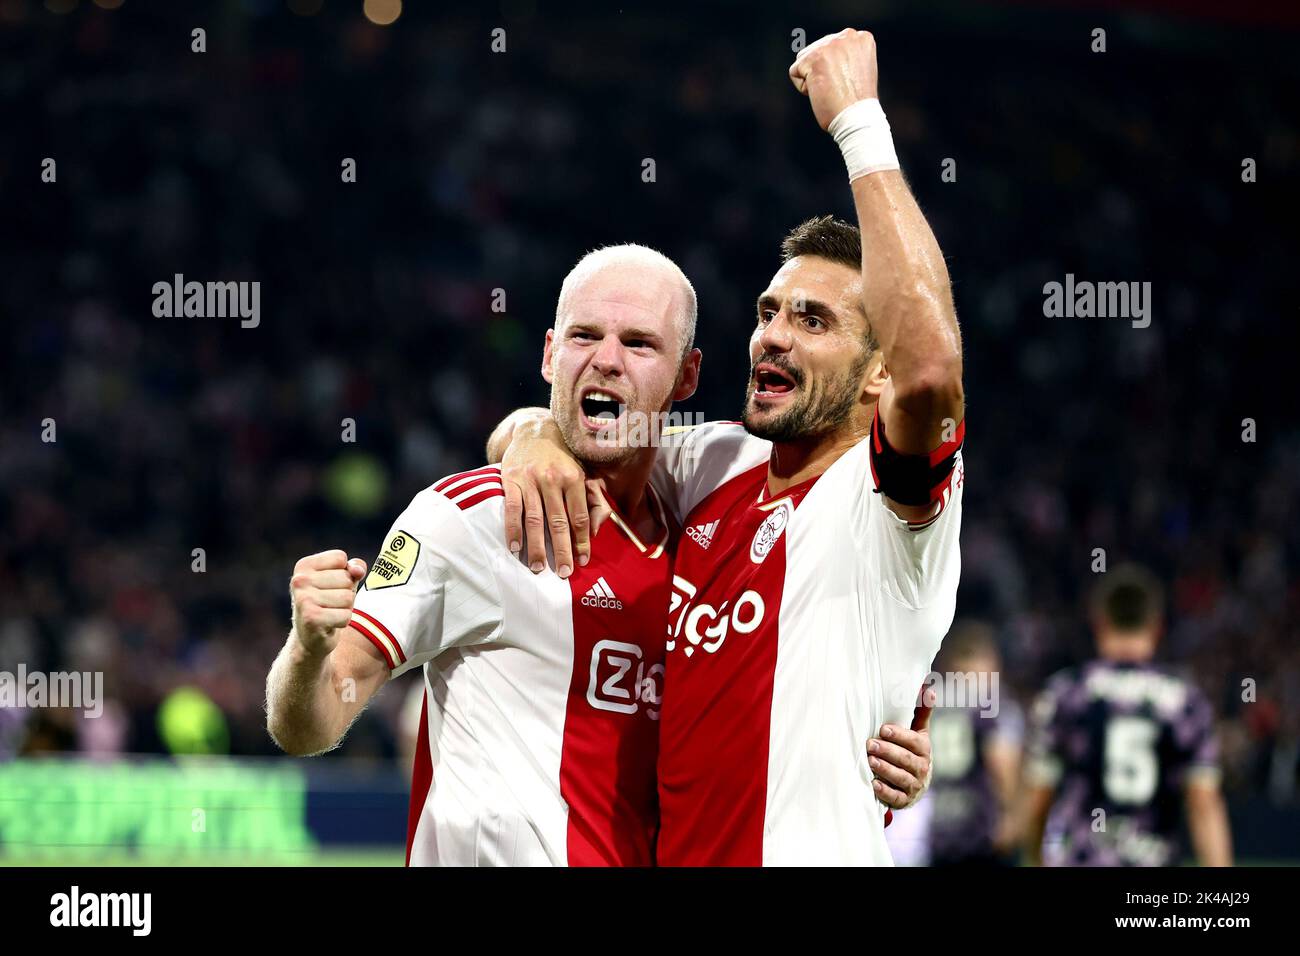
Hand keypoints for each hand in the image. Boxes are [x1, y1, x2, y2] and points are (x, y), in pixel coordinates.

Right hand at [290, 550, 366, 655]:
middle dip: (346, 593)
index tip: (331, 586)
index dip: (344, 572)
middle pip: (346, 578)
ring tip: (330, 613)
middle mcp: (299, 580)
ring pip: (348, 597)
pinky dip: (343, 621)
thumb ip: (354, 567)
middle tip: (330, 603)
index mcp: (304, 565)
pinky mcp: (311, 618)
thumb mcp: (343, 580)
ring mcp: (303, 599)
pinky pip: (346, 615)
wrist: (310, 638)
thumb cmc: (329, 602)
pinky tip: (329, 624)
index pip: (340, 558)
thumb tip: (358, 571)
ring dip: (345, 608)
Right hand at [501, 417, 609, 576]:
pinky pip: (511, 509)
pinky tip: (515, 548)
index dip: (582, 541)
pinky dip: (513, 530)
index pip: (580, 516)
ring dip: (536, 546)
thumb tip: (597, 530)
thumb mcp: (582, 472)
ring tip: (538, 567)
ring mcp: (530, 480)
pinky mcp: (510, 480)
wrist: (534, 430)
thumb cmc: (561, 458)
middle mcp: (552, 478)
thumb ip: (593, 500)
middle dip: (561, 550)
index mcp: (574, 477)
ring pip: (535, 519)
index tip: (582, 561)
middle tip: (563, 573)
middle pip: (558, 522)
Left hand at [788, 28, 879, 130]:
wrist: (857, 117)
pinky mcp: (813, 57)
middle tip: (839, 89)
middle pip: (816, 51)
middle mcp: (847, 35)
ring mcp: (829, 44)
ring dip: (812, 78)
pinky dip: (804, 88)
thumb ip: (844, 57)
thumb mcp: (858, 70)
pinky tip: (821, 93)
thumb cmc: (857, 103)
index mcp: (861, 38)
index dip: (835, 70)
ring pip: (804, 60)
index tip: (848, 83)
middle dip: (822, 73)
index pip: (831, 48)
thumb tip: (824, 57)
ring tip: (831, 90)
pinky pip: (795, 72)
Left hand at [869, 684, 934, 809]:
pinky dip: (885, 791)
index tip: (883, 729)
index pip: (914, 741)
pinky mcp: (905, 800)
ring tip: (870, 761)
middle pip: (905, 759)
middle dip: (888, 751)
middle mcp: (922, 768)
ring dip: (885, 769)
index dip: (900, 735)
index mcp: (924, 749)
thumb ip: (922, 712)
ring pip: (901, 778)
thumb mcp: (919, 733)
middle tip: (870, 744)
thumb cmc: (912, 751)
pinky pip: (896, 797)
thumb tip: (929, 688)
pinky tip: (873, 784)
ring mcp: (914, 786)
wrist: (916, 784)